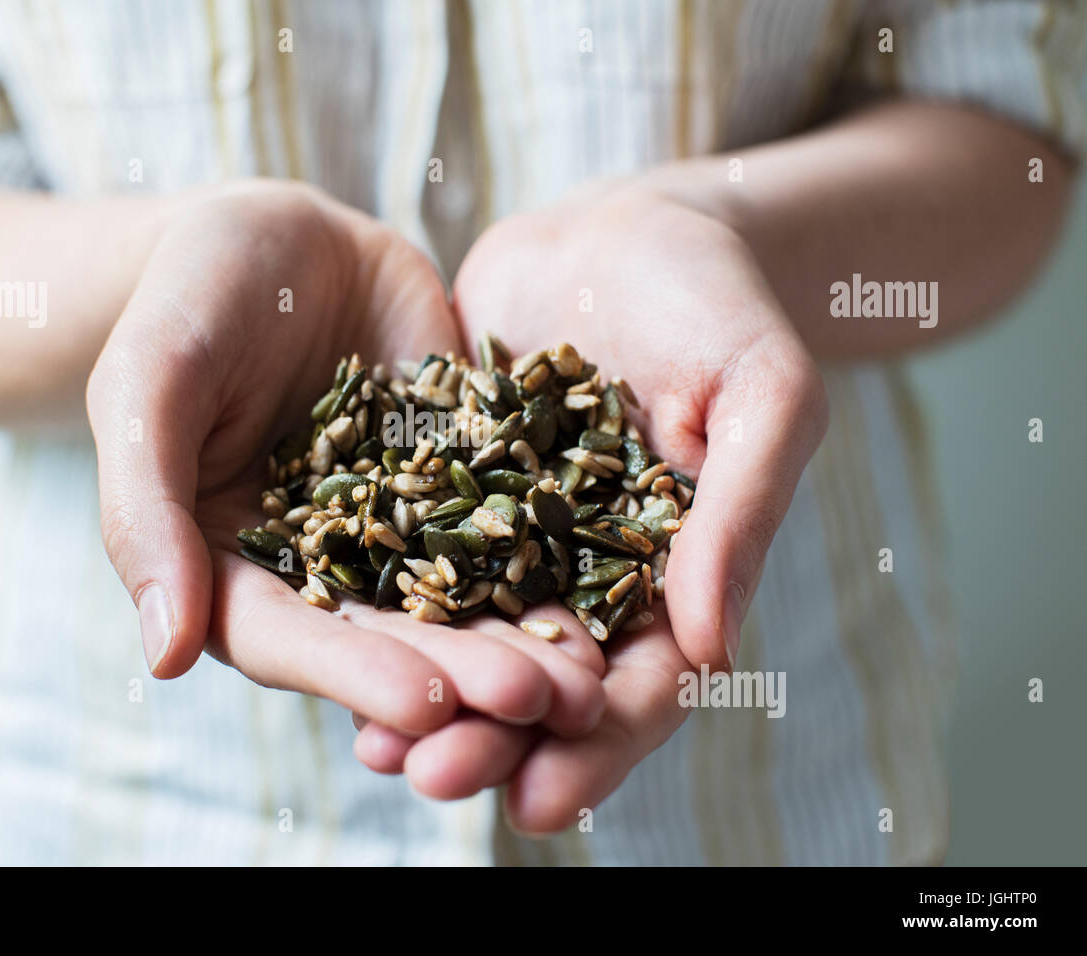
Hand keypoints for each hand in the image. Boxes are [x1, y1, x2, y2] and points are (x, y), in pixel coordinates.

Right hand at [86, 181, 603, 738]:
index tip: (429, 704)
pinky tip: (616, 586)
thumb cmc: (185, 301)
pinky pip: (514, 518)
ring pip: (464, 596)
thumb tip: (166, 655)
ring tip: (593, 675)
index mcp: (237, 568)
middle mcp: (326, 567)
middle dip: (468, 673)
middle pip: (393, 637)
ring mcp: (403, 524)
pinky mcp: (465, 476)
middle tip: (544, 700)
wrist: (276, 236)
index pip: (291, 640)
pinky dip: (558, 555)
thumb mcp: (149, 388)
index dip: (356, 676)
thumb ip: (146, 512)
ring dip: (525, 639)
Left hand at [353, 186, 827, 829]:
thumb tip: (714, 651)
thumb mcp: (762, 391)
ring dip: (430, 697)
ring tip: (375, 749)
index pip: (647, 685)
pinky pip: (413, 560)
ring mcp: (518, 536)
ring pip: (474, 637)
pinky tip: (334, 641)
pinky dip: (383, 606)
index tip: (540, 798)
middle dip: (494, 740)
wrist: (623, 227)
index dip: (598, 746)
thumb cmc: (718, 300)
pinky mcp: (452, 491)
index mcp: (681, 574)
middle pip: (546, 683)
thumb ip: (741, 512)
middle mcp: (593, 574)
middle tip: (433, 779)